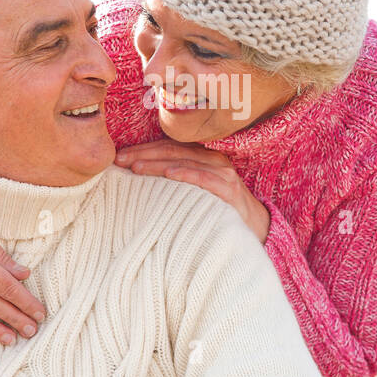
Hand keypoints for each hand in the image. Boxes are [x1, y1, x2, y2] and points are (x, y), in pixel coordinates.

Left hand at [114, 141, 270, 241]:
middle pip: (173, 151)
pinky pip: (205, 179)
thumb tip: (138, 180)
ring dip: (158, 163)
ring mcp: (223, 174)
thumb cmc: (219, 210)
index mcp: (203, 157)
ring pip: (185, 162)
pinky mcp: (231, 191)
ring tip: (135, 167)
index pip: (168, 147)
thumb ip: (176, 182)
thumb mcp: (196, 191)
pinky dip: (186, 174)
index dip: (143, 149)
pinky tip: (168, 175)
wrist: (257, 229)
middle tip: (119, 160)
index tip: (118, 157)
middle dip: (143, 154)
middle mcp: (214, 160)